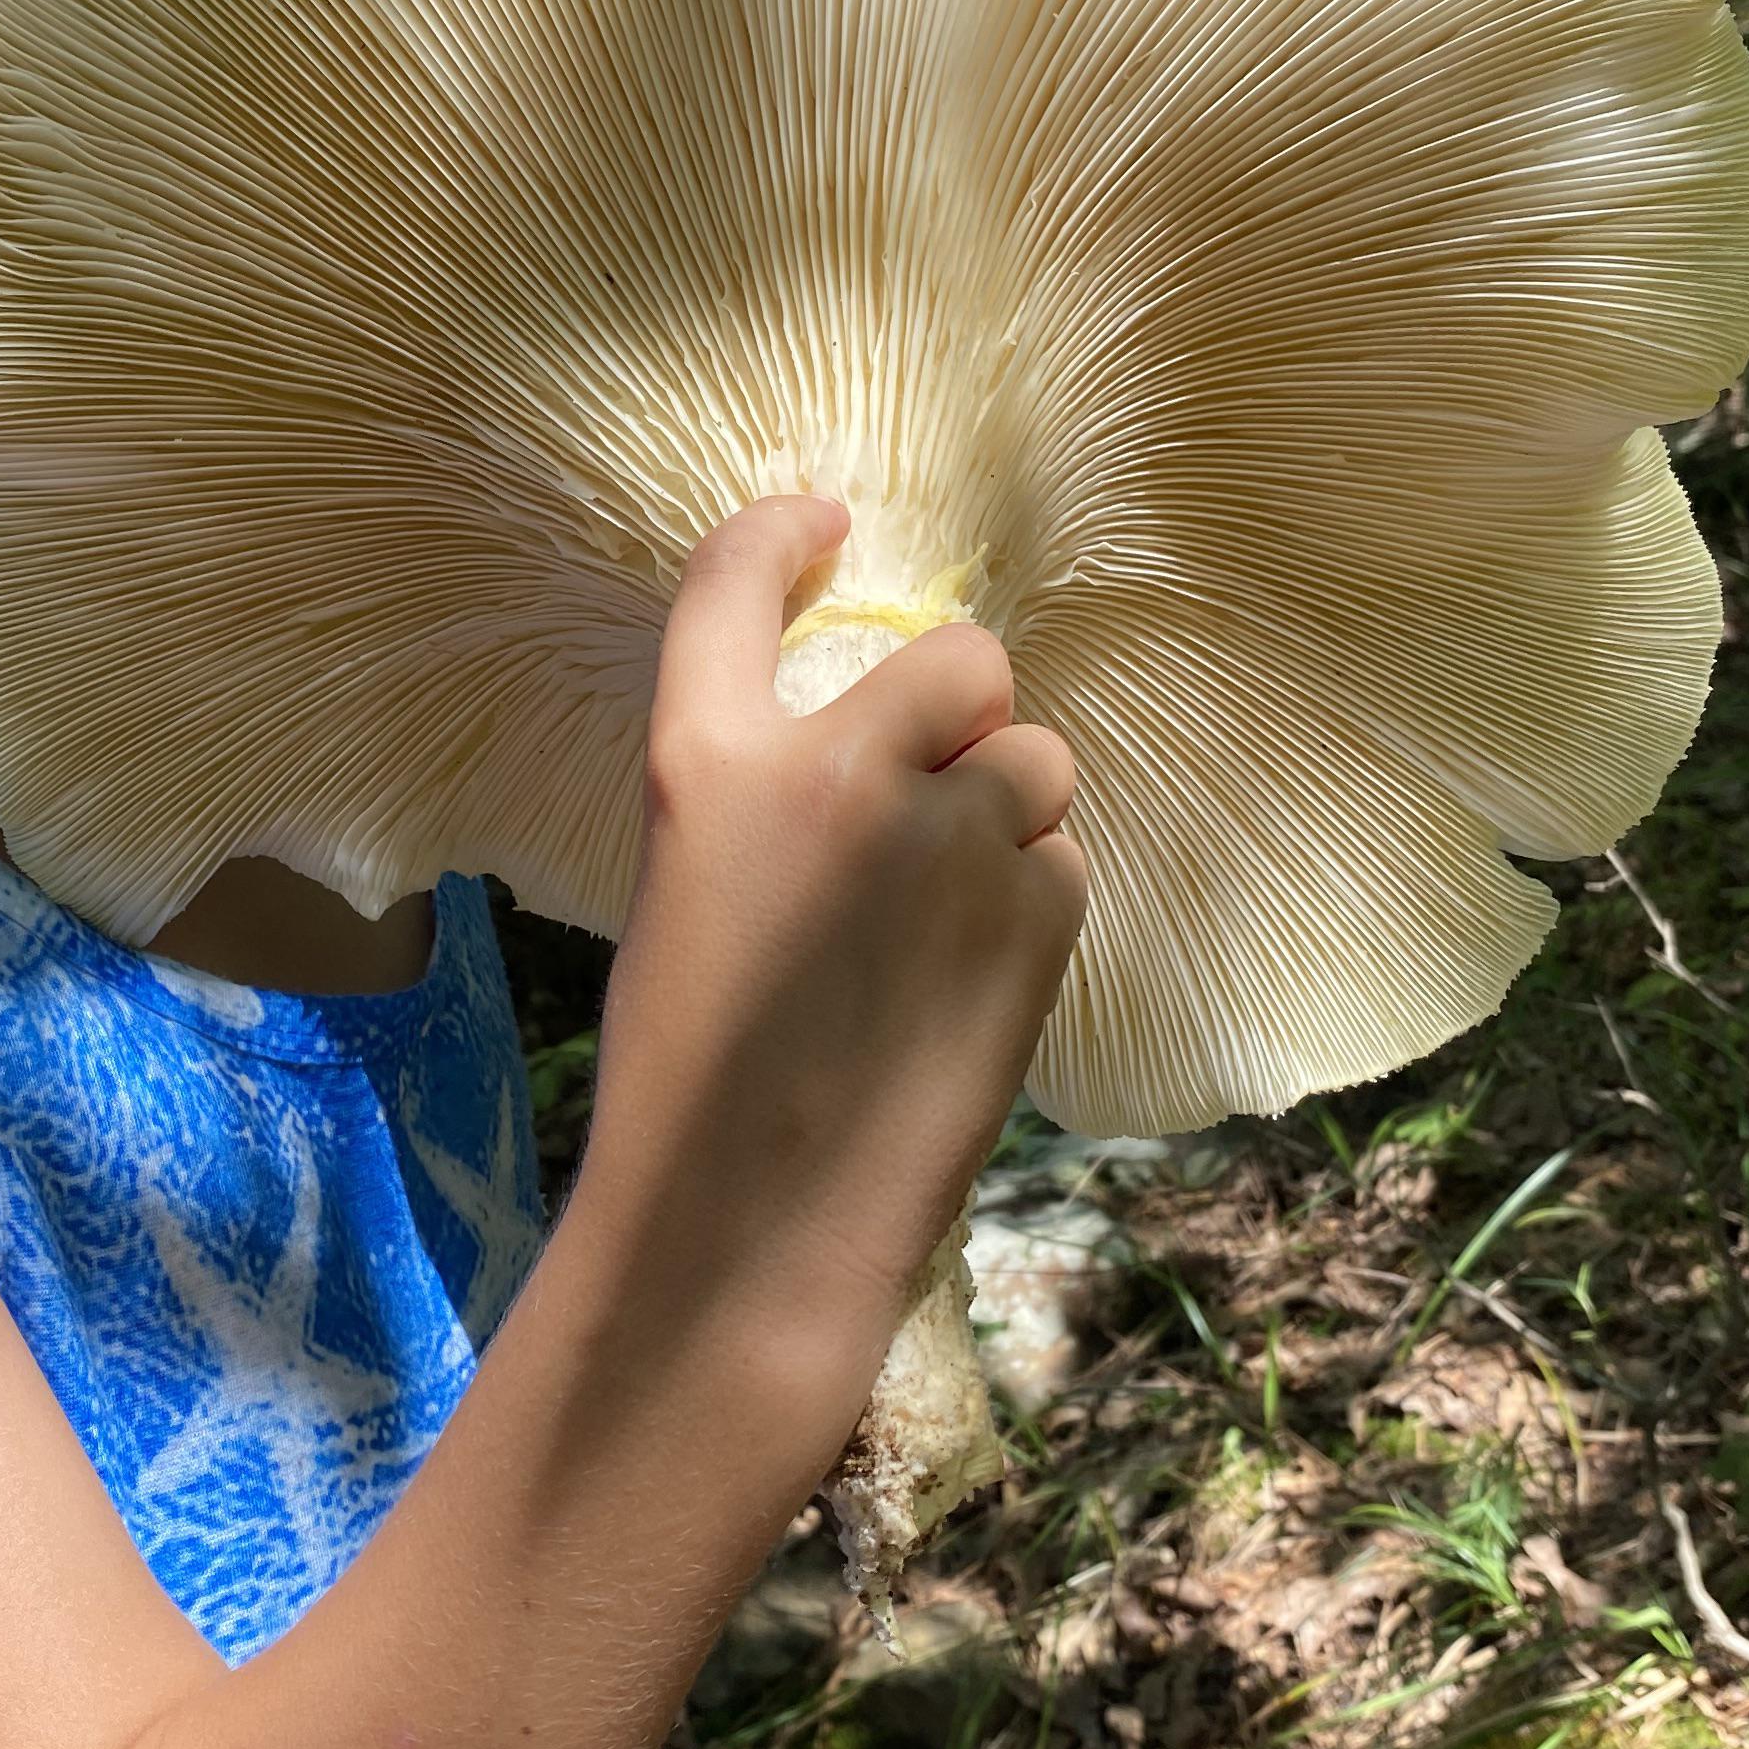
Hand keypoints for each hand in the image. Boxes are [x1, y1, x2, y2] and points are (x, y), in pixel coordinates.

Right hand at [588, 497, 1086, 1339]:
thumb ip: (771, 796)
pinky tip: (967, 990)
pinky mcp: (1033, 915)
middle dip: (967, 712)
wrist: (751, 1223)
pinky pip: (1063, 864)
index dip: (778, 535)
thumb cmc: (693, 1077)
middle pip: (963, 658)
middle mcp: (831, 773)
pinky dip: (1033, 910)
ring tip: (944, 924)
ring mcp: (943, 841)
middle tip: (936, 794)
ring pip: (1036, 764)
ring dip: (1010, 820)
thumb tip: (890, 744)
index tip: (822, 525)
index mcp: (704, 765)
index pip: (729, 586)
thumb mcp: (685, 894)